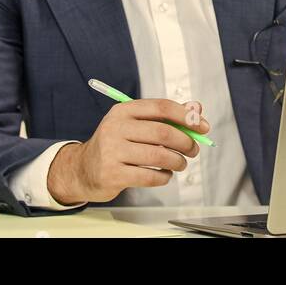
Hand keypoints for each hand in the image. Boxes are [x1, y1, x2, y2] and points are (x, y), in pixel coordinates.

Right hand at [48, 99, 208, 203]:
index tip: (202, 126)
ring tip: (180, 164)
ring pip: (159, 156)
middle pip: (163, 132)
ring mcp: (112, 151)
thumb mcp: (135, 125)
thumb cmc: (117, 145)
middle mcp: (116, 128)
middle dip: (186, 142)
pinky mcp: (112, 174)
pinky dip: (164, 177)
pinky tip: (164, 175)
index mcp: (123, 111)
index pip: (161, 107)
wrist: (83, 169)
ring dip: (177, 161)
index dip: (186, 116)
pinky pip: (150, 177)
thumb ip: (165, 117)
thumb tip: (196, 110)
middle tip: (193, 150)